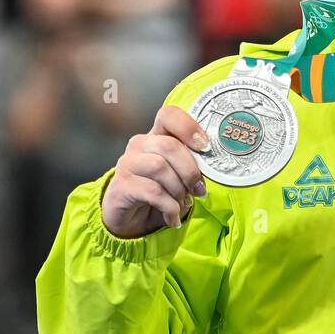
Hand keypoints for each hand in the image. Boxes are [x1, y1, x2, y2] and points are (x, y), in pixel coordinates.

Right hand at [101, 105, 211, 237]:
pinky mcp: (121, 185)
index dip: (188, 127)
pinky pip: (152, 192)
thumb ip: (192, 165)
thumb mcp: (179, 176)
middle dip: (190, 171)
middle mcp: (139, 144)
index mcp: (157, 136)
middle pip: (169, 146)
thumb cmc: (159, 192)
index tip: (205, 146)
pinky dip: (170, 207)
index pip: (169, 115)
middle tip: (199, 190)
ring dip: (179, 190)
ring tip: (183, 203)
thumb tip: (213, 168)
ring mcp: (127, 163)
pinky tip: (173, 218)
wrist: (131, 219)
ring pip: (160, 167)